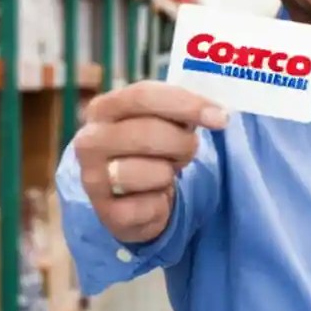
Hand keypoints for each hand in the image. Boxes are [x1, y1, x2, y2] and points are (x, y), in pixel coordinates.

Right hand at [73, 81, 228, 243]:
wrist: (128, 197)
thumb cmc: (149, 149)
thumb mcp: (160, 120)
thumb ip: (182, 110)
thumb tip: (219, 115)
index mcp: (102, 109)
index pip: (144, 96)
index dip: (187, 104)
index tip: (221, 117)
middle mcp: (90, 142)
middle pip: (151, 134)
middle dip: (183, 144)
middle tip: (187, 150)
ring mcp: (93, 179)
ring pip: (155, 172)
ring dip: (170, 173)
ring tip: (163, 173)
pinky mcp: (107, 214)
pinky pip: (153, 205)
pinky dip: (162, 203)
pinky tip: (152, 198)